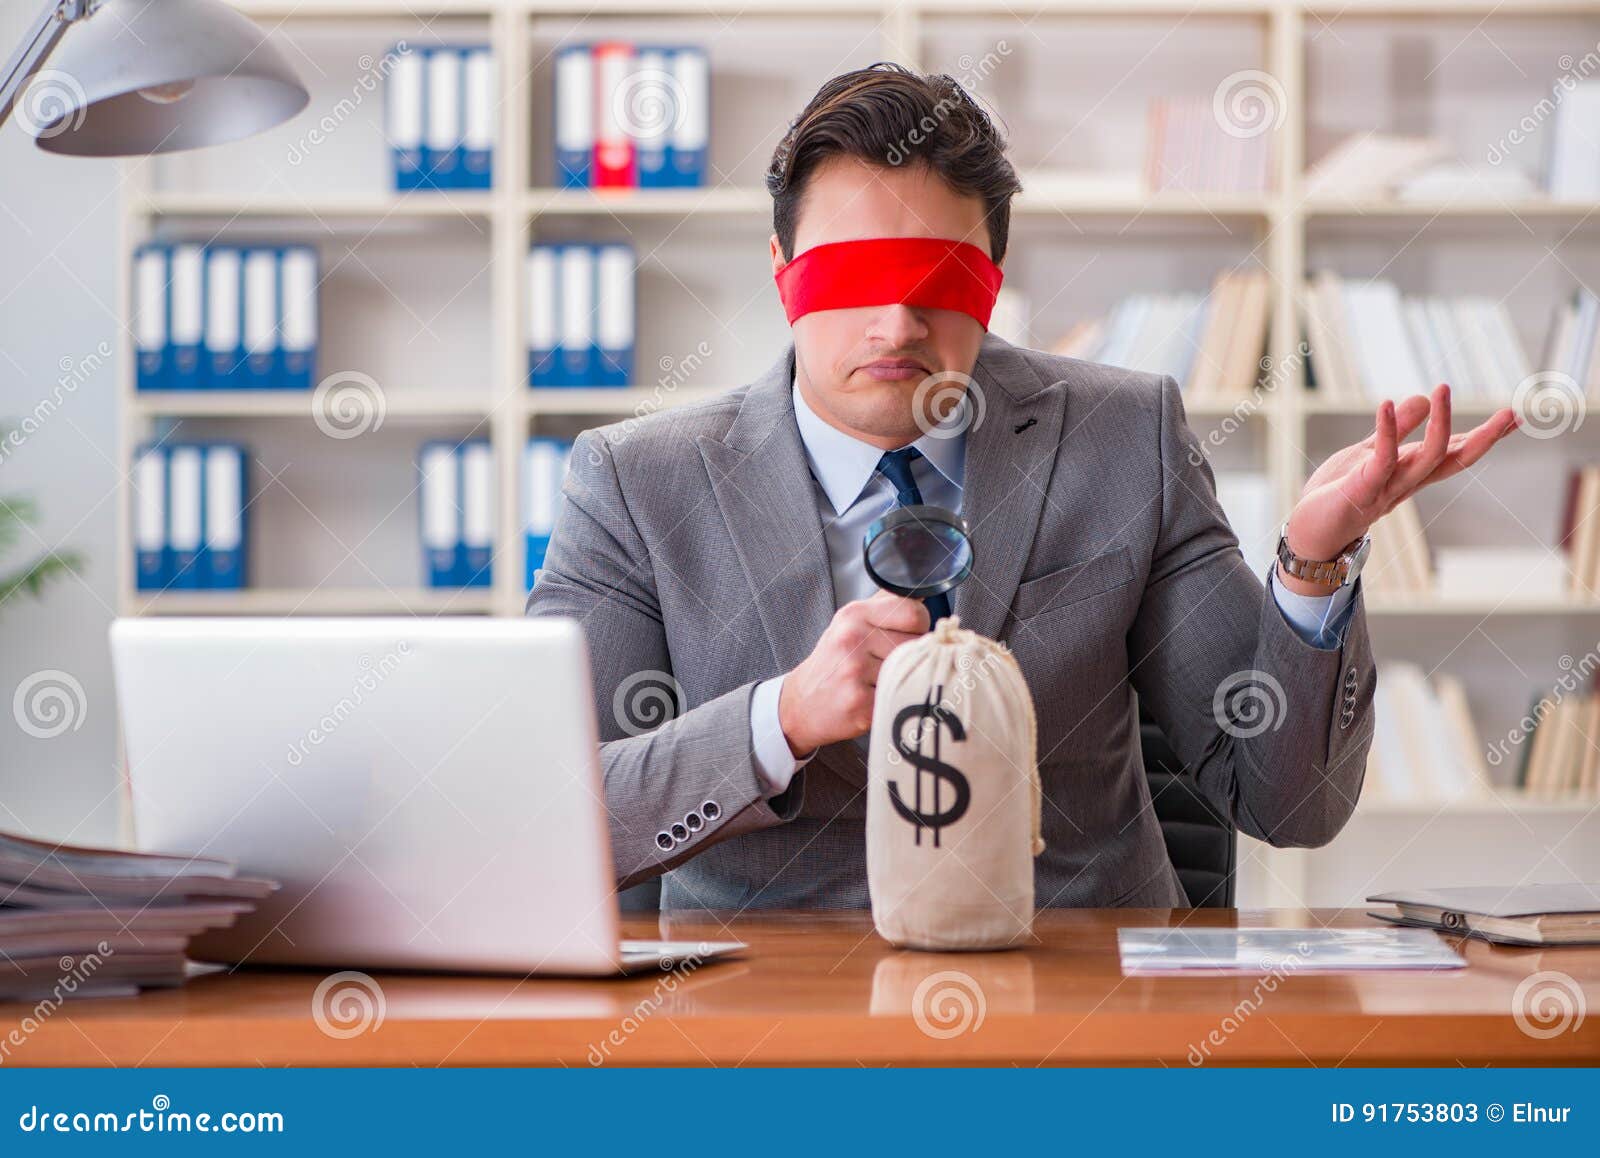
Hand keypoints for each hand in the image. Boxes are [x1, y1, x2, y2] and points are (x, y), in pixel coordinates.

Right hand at [777, 589, 929, 755]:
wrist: (802, 704)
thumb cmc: (834, 663)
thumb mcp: (852, 624)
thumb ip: (886, 606)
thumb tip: (922, 589)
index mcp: (854, 614)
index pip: (914, 614)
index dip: (920, 629)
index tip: (907, 638)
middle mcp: (852, 637)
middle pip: (916, 645)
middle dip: (910, 658)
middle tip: (887, 666)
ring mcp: (854, 670)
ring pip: (910, 672)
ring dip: (902, 682)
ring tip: (878, 684)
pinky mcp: (859, 702)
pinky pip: (899, 698)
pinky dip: (893, 703)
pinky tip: (874, 701)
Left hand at [1281, 384, 1519, 594]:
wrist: (1308, 532)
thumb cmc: (1338, 493)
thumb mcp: (1368, 453)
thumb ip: (1394, 430)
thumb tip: (1422, 399)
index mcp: (1412, 472)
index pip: (1456, 453)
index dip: (1485, 436)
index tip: (1514, 416)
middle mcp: (1408, 482)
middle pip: (1455, 459)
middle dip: (1485, 438)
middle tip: (1512, 413)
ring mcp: (1388, 487)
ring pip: (1429, 459)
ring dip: (1441, 425)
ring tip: (1443, 389)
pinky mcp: (1362, 489)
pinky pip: (1381, 459)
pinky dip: (1387, 432)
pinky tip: (1385, 403)